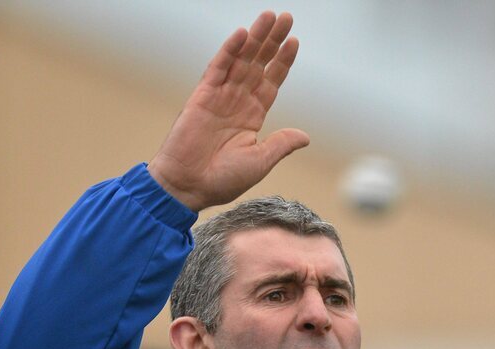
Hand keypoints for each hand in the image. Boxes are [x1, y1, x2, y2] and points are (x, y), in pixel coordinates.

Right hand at [148, 11, 309, 211]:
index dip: (282, 62)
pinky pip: (218, 68)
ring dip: (255, 38)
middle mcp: (237, 102)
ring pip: (241, 60)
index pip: (271, 82)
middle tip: (286, 17)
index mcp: (252, 116)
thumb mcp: (260, 162)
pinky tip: (242, 35)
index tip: (294, 41)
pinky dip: (230, 51)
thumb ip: (281, 144)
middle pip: (259, 64)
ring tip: (270, 17)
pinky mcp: (202, 96)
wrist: (189, 186)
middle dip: (272, 41)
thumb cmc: (222, 180)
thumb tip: (305, 136)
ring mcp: (219, 97)